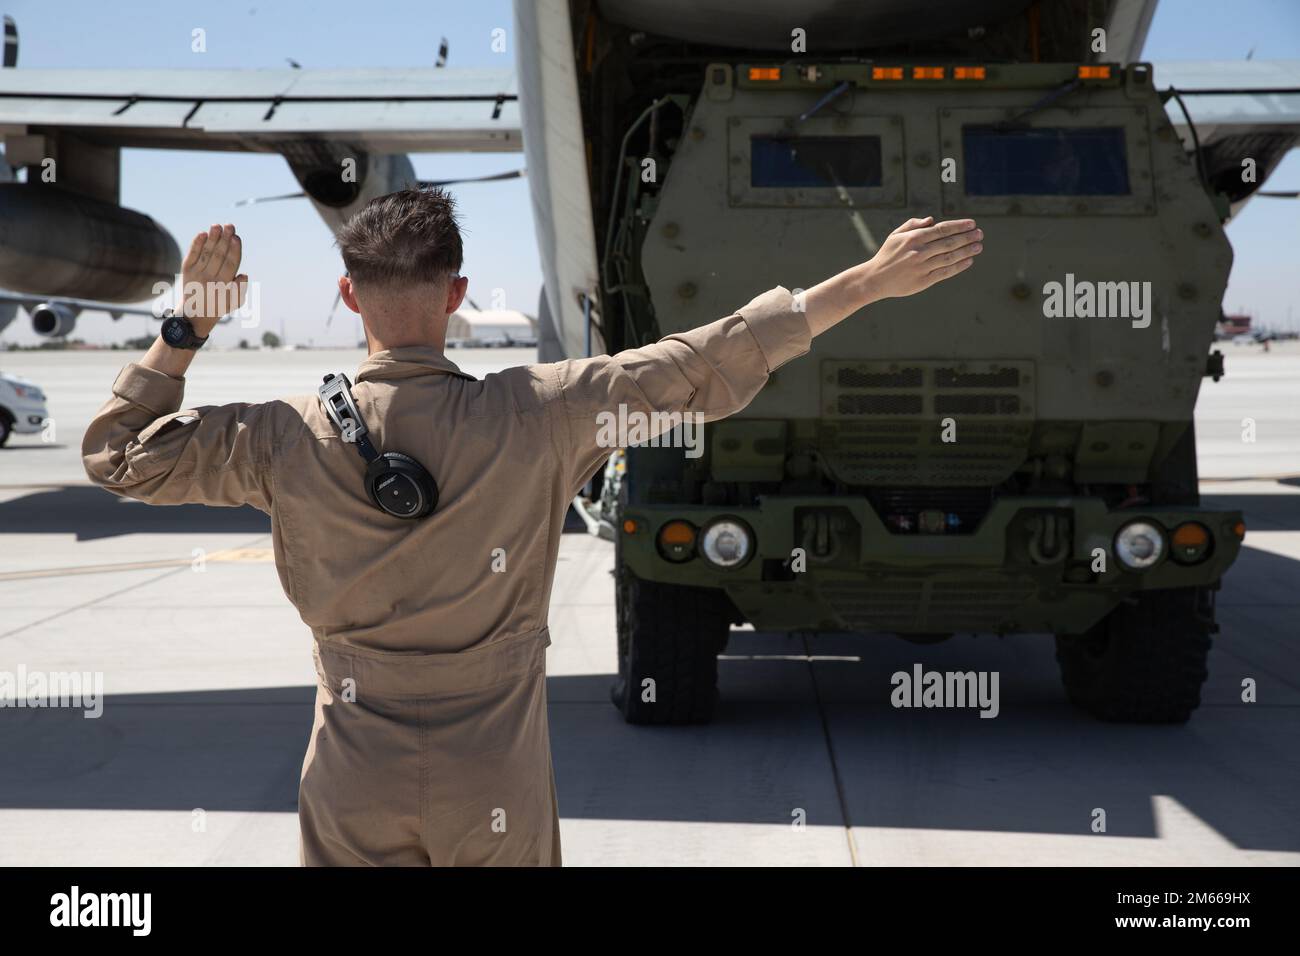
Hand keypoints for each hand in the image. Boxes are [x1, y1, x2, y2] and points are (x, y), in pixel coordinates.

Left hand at [180, 223, 247, 333]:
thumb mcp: (234, 302)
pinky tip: (203, 233)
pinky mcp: (186, 270)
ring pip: (206, 253)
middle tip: (230, 225)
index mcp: (223, 286)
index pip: (230, 264)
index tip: (236, 237)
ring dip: (212, 238)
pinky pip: (192, 254)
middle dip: (224, 239)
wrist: (194, 314)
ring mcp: (196, 274)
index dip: (234, 250)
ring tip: (217, 226)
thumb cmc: (218, 305)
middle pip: (219, 255)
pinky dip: (197, 244)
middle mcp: (209, 279)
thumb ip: (240, 289)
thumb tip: (244, 274)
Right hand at [859, 216, 982, 300]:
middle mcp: (919, 252)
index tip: (972, 224)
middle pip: (949, 242)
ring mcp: (922, 267)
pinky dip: (959, 266)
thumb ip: (913, 225)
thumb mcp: (895, 235)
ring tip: (978, 246)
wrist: (875, 279)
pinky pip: (945, 272)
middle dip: (967, 237)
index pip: (942, 229)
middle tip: (980, 234)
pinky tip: (969, 260)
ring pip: (950, 257)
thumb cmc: (887, 255)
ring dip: (967, 251)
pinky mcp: (924, 281)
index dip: (959, 226)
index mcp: (913, 238)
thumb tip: (933, 220)